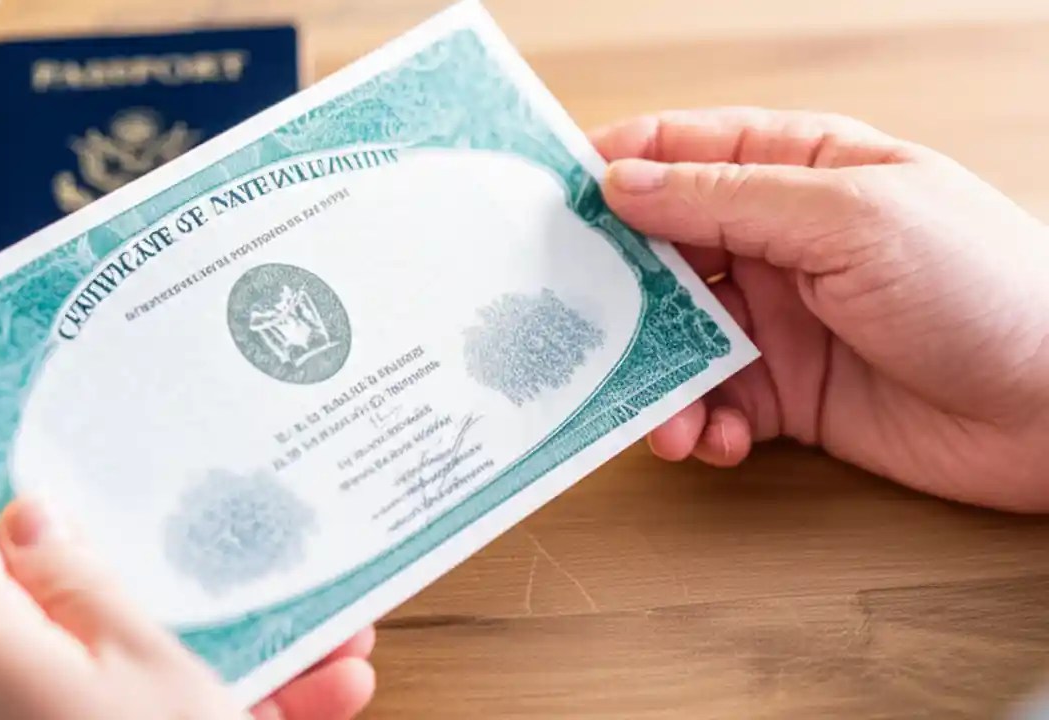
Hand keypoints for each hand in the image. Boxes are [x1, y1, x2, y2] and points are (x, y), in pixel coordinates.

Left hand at [0, 496, 375, 719]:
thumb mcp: (144, 667)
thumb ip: (84, 582)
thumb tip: (31, 513)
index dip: (5, 485)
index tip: (76, 453)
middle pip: (69, 598)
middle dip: (170, 576)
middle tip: (226, 541)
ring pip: (135, 662)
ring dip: (232, 644)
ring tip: (327, 622)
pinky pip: (161, 712)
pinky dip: (237, 701)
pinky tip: (330, 686)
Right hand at [592, 107, 1048, 511]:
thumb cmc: (981, 287)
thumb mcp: (849, 218)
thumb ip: (727, 198)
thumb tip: (623, 183)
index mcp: (801, 169)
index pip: (686, 149)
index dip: (615, 166)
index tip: (546, 196)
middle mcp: (781, 240)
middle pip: (663, 249)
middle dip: (614, 286)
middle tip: (566, 318)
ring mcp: (781, 318)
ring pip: (676, 336)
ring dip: (653, 374)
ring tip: (660, 412)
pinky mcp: (788, 393)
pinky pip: (712, 402)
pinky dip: (699, 423)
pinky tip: (712, 439)